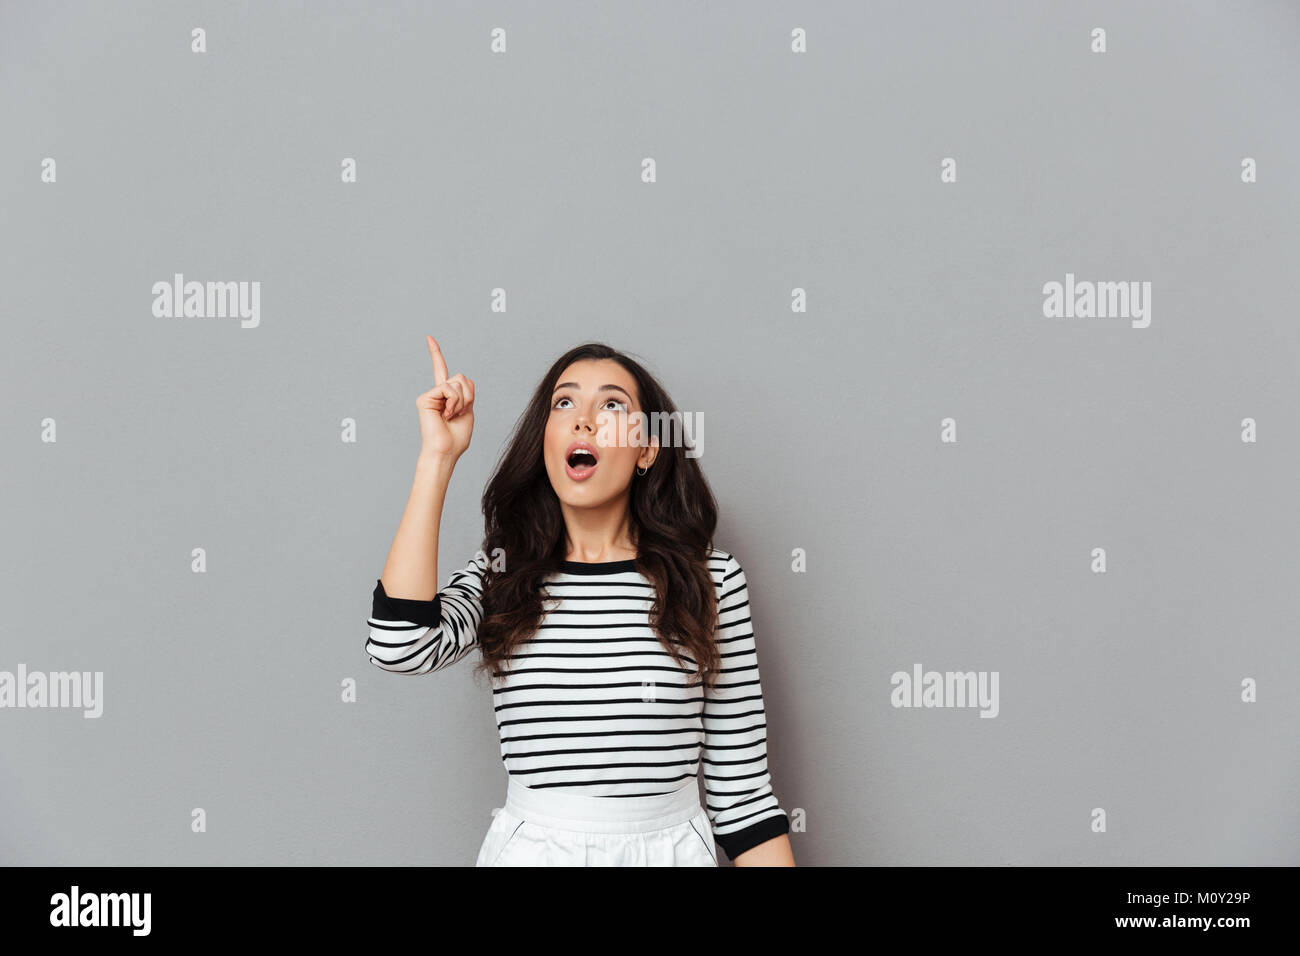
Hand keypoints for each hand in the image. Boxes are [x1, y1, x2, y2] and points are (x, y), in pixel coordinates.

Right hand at [416, 335, 474, 460]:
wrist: (446, 450)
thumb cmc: (456, 437)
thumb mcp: (468, 410)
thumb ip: (467, 392)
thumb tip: (464, 378)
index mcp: (446, 396)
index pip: (442, 371)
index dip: (436, 354)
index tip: (429, 338)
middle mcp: (436, 393)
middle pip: (462, 378)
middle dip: (468, 395)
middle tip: (459, 413)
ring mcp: (429, 395)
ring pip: (457, 382)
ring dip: (462, 401)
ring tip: (452, 415)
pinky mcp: (424, 398)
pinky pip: (448, 389)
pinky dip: (454, 402)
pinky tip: (446, 414)